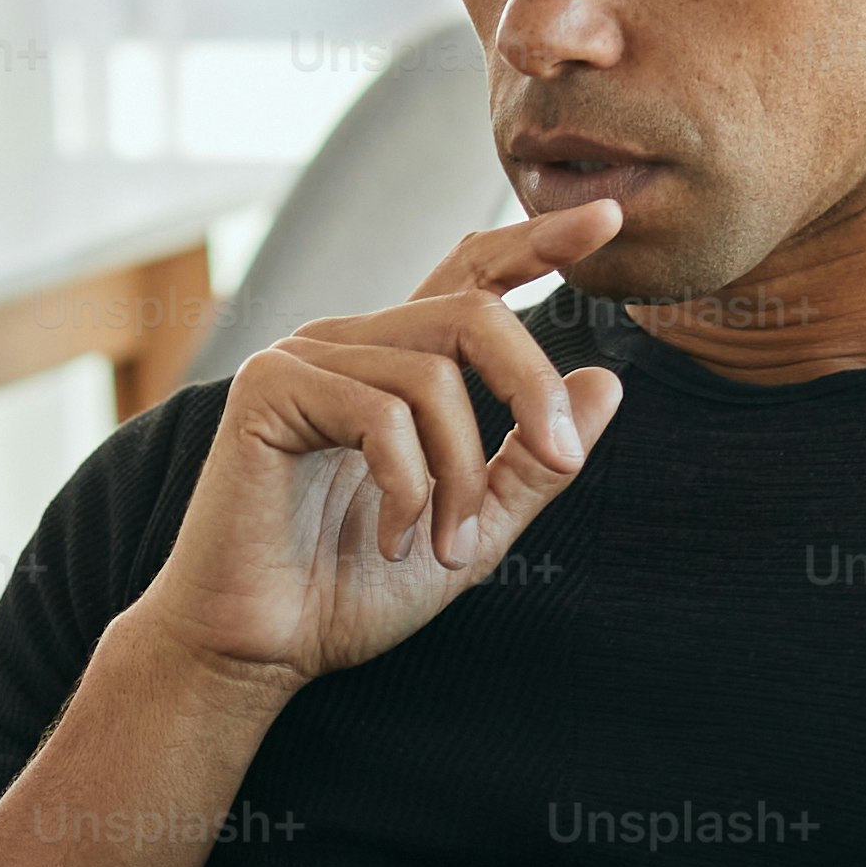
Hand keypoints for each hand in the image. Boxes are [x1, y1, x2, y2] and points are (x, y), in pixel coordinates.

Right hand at [119, 202, 631, 697]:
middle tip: (561, 462)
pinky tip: (394, 540)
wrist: (257, 649)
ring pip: (432, 376)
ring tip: (446, 547)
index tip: (608, 217)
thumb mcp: (473, 529)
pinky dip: (407, 487)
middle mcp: (347, 346)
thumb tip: (608, 382)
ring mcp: (301, 359)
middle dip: (531, 387)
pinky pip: (378, 414)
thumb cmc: (348, 591)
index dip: (535, 241)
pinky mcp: (267, 389)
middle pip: (473, 312)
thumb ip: (532, 463)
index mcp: (393, 367)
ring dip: (460, 476)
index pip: (469, 277)